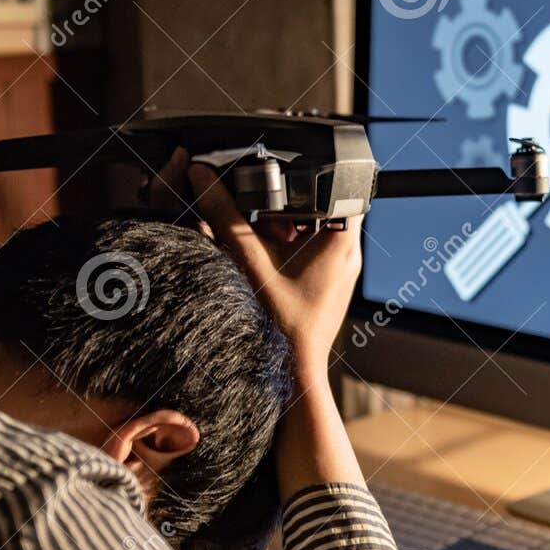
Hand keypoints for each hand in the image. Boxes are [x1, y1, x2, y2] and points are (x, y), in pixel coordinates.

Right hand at [150, 149, 361, 379]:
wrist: (291, 373)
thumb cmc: (281, 327)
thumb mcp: (249, 262)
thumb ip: (224, 215)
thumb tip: (202, 176)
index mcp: (340, 241)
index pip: (333, 185)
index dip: (302, 177)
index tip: (274, 183)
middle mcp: (346, 251)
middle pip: (317, 203)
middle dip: (283, 204)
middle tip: (258, 217)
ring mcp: (338, 267)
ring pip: (310, 225)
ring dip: (280, 225)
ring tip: (261, 243)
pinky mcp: (327, 279)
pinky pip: (307, 248)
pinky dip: (284, 246)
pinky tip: (265, 259)